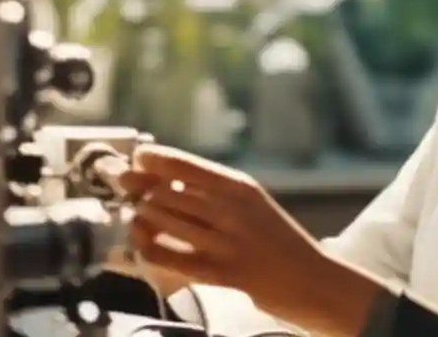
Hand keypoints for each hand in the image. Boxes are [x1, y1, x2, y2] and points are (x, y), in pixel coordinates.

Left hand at [118, 145, 382, 335]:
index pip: (185, 165)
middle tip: (126, 191)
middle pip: (168, 192)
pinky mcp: (221, 273)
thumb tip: (166, 178)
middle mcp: (232, 210)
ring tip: (135, 218)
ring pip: (166, 221)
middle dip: (139, 191)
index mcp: (239, 187)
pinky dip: (150, 249)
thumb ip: (214, 191)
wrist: (311, 278)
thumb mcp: (252, 203)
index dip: (154, 160)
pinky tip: (143, 246)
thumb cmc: (276, 239)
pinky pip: (171, 257)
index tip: (136, 160)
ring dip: (142, 218)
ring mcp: (226, 242)